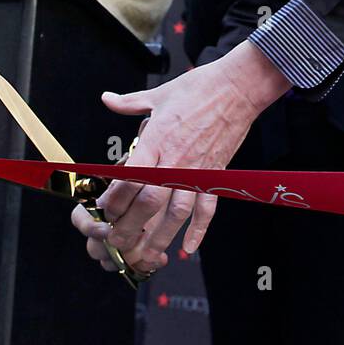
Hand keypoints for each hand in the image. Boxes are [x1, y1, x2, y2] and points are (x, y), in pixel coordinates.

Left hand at [72, 41, 290, 273]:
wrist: (238, 87)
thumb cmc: (200, 87)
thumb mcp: (160, 93)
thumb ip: (130, 102)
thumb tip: (106, 98)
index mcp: (157, 139)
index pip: (129, 177)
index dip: (114, 198)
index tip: (104, 208)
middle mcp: (175, 159)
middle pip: (148, 202)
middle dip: (130, 227)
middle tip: (116, 243)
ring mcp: (197, 170)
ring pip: (176, 212)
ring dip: (161, 237)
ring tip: (146, 257)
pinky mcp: (215, 174)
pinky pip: (208, 208)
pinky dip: (200, 230)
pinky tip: (189, 248)